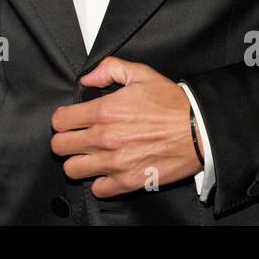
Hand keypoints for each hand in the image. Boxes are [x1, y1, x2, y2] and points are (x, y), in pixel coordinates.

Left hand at [50, 56, 203, 197]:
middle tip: (77, 138)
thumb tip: (88, 78)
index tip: (70, 121)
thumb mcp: (141, 74)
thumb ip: (109, 69)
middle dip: (65, 140)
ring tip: (90, 155)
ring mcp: (115, 162)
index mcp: (105, 110)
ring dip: (78, 162)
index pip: (59, 121)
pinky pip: (98, 189)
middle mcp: (105, 138)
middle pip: (60, 147)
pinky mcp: (128, 182)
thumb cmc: (172, 104)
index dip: (62, 120)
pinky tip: (108, 170)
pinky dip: (100, 181)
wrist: (199, 131)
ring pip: (72, 169)